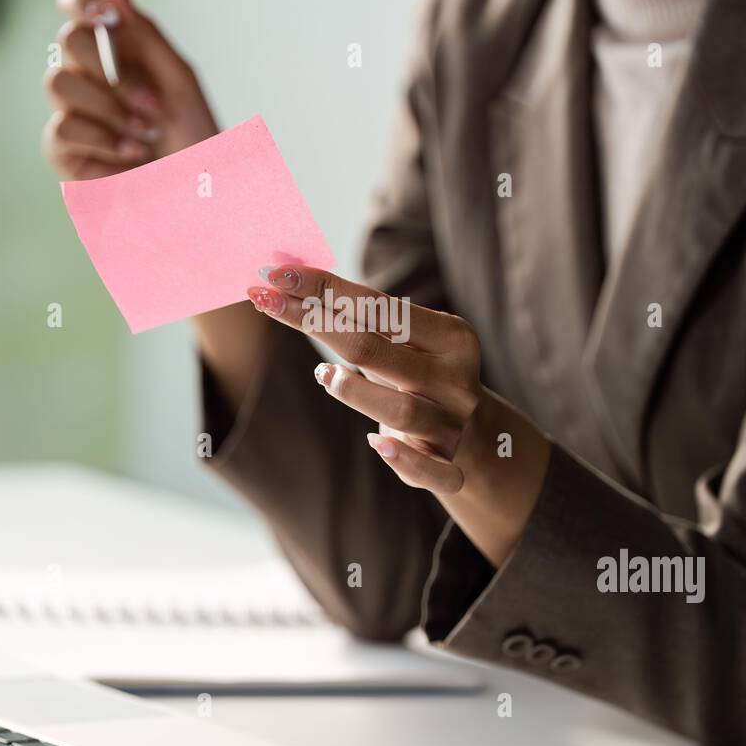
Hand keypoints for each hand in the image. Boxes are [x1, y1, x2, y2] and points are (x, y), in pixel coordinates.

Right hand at [42, 0, 218, 179]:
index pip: (80, 9)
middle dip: (109, 67)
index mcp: (118, 54)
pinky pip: (61, 128)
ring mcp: (74, 113)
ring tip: (146, 133)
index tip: (102, 9)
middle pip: (67, 40)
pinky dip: (102, 140)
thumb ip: (146, 34)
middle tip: (150, 102)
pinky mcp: (64, 152)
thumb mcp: (180, 82)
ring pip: (58, 82)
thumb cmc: (195, 143)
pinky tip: (131, 155)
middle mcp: (91, 77)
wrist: (194, 201)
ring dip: (110, 108)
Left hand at [247, 266, 549, 564]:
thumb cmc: (421, 377)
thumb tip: (289, 283)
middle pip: (379, 351)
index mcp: (452, 338)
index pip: (381, 307)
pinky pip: (431, 471)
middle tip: (266, 302)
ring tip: (323, 374)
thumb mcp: (405, 345)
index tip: (276, 274)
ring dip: (356, 392)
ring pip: (403, 410)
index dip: (325, 289)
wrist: (478, 438)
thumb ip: (362, 320)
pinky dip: (404, 459)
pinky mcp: (450, 468)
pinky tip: (375, 441)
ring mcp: (453, 426)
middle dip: (317, 323)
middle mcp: (455, 380)